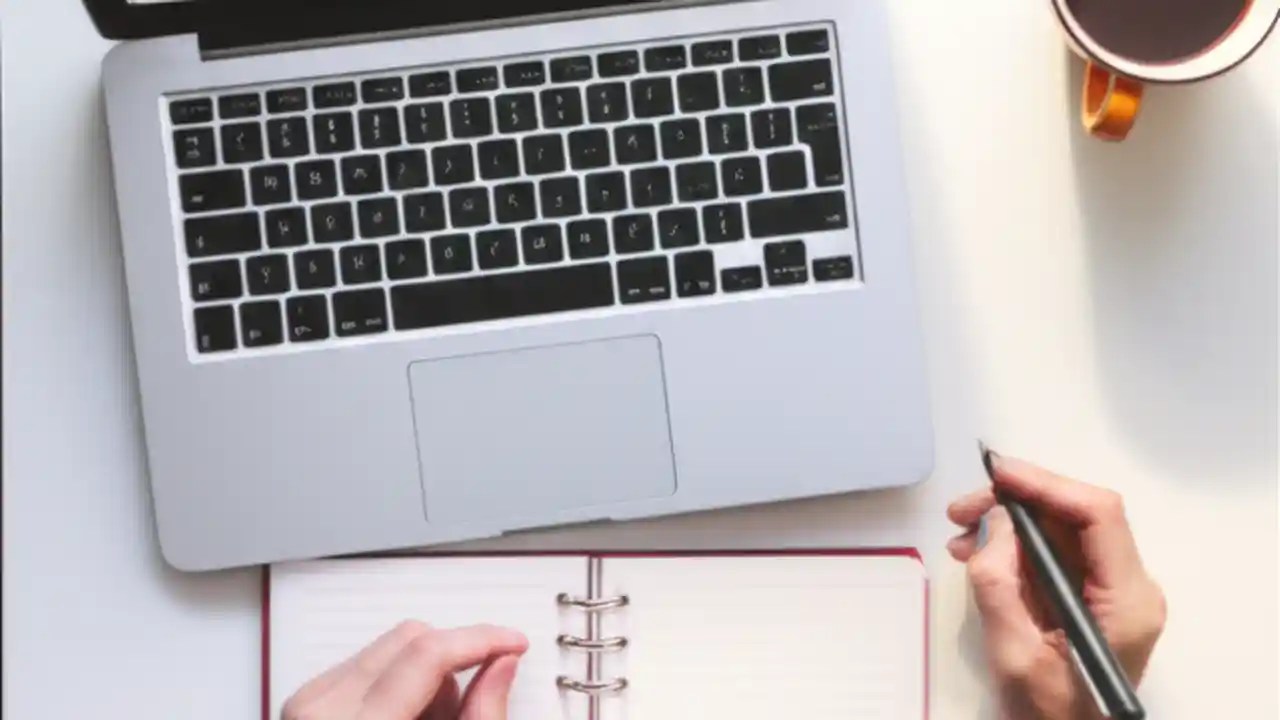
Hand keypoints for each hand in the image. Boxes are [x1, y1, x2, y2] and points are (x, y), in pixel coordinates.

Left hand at [281, 621, 527, 719]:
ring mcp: (307, 705)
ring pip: (390, 648)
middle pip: (411, 639)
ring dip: (426, 678)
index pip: (427, 654)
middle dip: (454, 664)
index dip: (481, 640)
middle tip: (469, 712)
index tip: (513, 643)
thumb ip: (481, 716)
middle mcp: (320, 711)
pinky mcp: (306, 704)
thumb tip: (501, 664)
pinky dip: (398, 688)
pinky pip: (367, 666)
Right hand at [946, 453, 1165, 719]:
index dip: (1047, 484)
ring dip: (1009, 521)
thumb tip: (996, 524)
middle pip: (1078, 514)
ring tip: (959, 535)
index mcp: (1128, 601)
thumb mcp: (1014, 654)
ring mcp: (1112, 589)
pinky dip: (1014, 544)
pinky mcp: (1091, 596)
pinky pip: (1055, 552)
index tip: (998, 475)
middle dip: (1017, 501)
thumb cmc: (1048, 714)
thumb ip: (1000, 585)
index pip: (1099, 516)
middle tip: (961, 510)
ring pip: (1062, 528)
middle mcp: (1130, 586)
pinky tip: (976, 553)